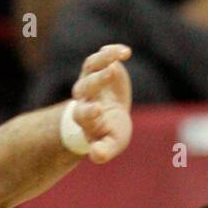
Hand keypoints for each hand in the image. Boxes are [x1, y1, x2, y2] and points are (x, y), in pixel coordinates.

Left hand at [69, 43, 131, 164]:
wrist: (111, 117)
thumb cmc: (111, 133)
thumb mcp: (111, 144)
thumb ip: (104, 151)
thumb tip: (96, 155)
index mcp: (85, 118)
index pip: (82, 115)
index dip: (88, 112)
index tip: (98, 110)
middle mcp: (83, 98)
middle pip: (84, 87)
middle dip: (96, 80)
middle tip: (111, 72)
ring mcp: (89, 80)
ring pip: (90, 66)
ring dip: (103, 59)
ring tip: (119, 57)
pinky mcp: (98, 68)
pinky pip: (101, 56)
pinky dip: (112, 52)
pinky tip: (125, 52)